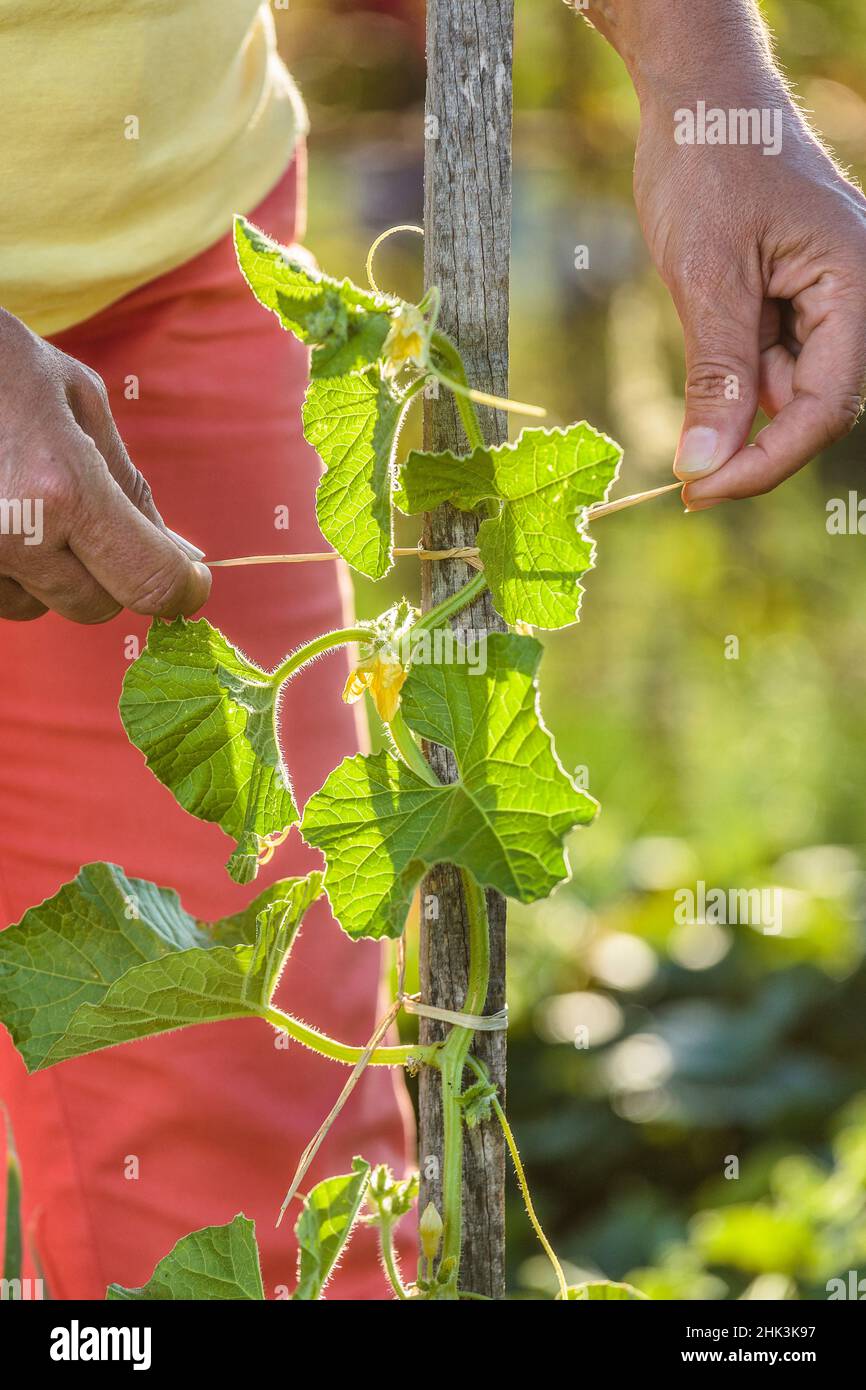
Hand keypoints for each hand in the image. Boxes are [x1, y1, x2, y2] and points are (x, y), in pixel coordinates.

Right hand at [0, 309, 210, 621]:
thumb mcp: (79, 402)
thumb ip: (132, 488)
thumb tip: (183, 558)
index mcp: (62, 488)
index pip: (150, 581)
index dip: (183, 590)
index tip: (191, 579)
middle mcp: (14, 534)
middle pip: (97, 605)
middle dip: (110, 572)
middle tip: (91, 515)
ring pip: (42, 606)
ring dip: (51, 571)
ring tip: (24, 499)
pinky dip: (10, 569)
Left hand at [633, 97, 865, 508]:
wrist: (696, 92)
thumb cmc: (710, 160)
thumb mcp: (706, 275)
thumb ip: (715, 374)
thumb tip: (703, 464)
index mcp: (856, 284)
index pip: (826, 405)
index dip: (766, 460)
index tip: (701, 491)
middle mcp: (851, 295)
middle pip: (811, 405)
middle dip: (749, 442)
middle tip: (684, 478)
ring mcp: (822, 296)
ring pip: (784, 388)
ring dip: (734, 404)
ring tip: (689, 392)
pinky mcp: (788, 296)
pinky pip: (766, 359)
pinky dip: (730, 376)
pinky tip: (703, 363)